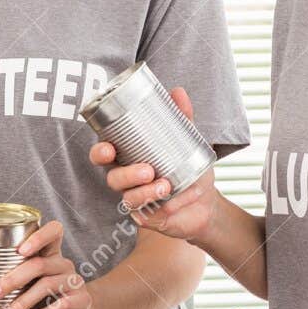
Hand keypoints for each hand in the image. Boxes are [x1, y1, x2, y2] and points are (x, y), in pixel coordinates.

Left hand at [0, 219, 92, 308]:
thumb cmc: (42, 301)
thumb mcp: (28, 285)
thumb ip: (12, 278)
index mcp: (51, 254)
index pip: (54, 231)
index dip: (38, 237)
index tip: (19, 250)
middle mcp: (64, 264)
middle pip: (39, 264)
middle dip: (12, 279)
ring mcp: (75, 282)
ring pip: (47, 285)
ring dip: (22, 302)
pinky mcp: (82, 301)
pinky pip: (62, 305)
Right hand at [90, 86, 221, 245]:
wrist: (207, 203)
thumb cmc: (190, 170)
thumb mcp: (188, 141)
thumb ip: (182, 117)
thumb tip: (177, 91)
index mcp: (129, 157)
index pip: (105, 153)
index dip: (100, 151)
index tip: (108, 148)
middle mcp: (127, 178)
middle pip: (112, 177)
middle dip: (124, 173)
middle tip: (146, 170)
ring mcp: (134, 198)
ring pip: (126, 196)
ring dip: (142, 190)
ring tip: (164, 185)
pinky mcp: (144, 217)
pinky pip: (141, 212)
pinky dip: (156, 203)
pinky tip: (168, 196)